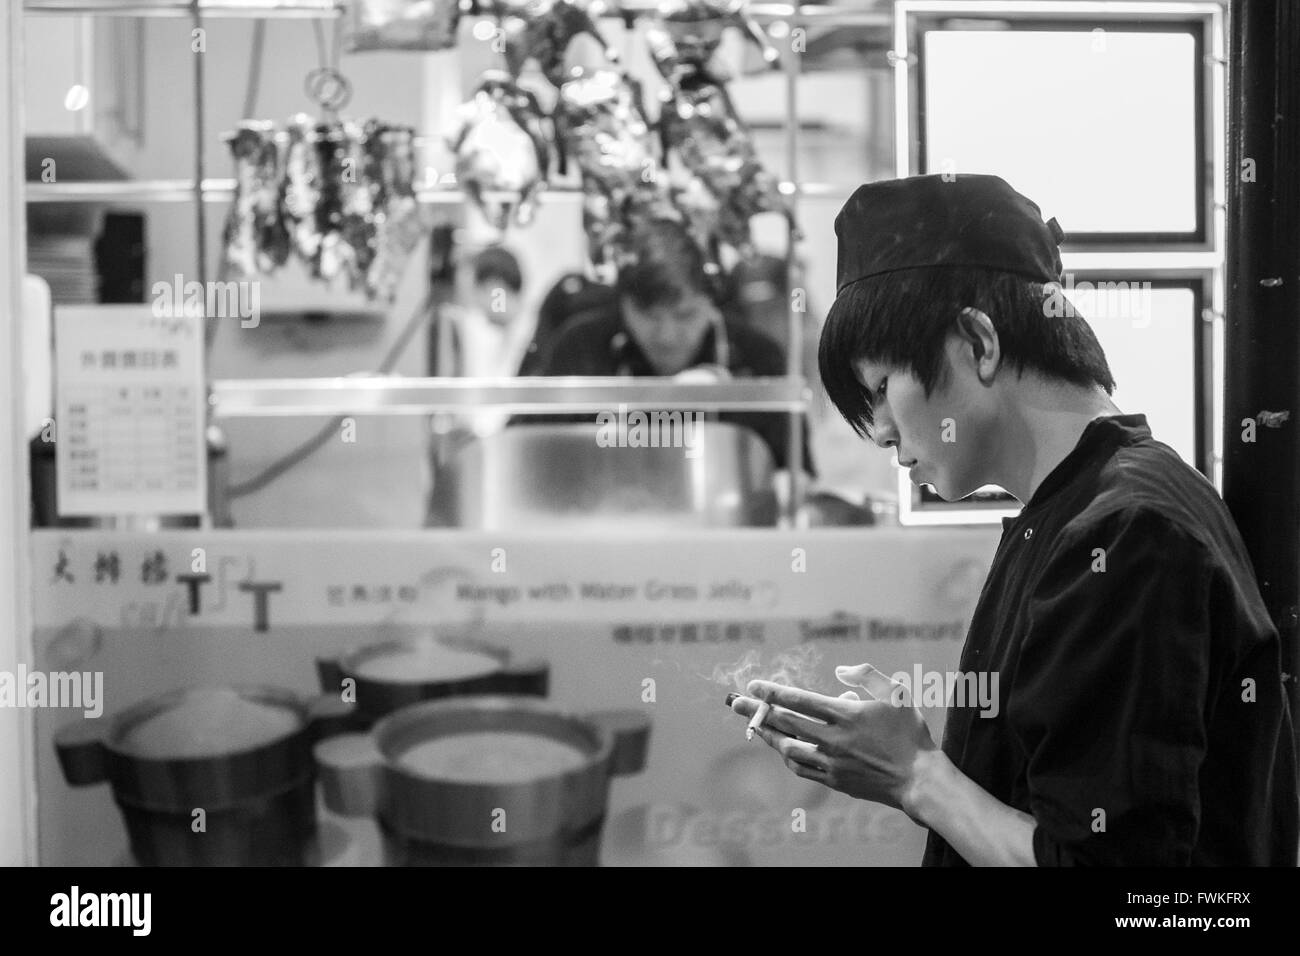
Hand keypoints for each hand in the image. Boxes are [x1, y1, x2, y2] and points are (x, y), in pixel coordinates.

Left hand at [729, 663, 936, 813]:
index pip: (798, 700)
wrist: (919, 780)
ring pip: (787, 748)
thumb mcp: (896, 693)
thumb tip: (839, 671)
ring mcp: (831, 763)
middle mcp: (833, 739)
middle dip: (757, 711)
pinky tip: (781, 748)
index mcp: (845, 714)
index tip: (753, 686)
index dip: (772, 692)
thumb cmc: (910, 733)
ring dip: (768, 734)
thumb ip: (866, 676)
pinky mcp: (834, 781)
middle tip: (736, 703)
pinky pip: (801, 768)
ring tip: (754, 725)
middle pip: (785, 723)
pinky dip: (787, 756)